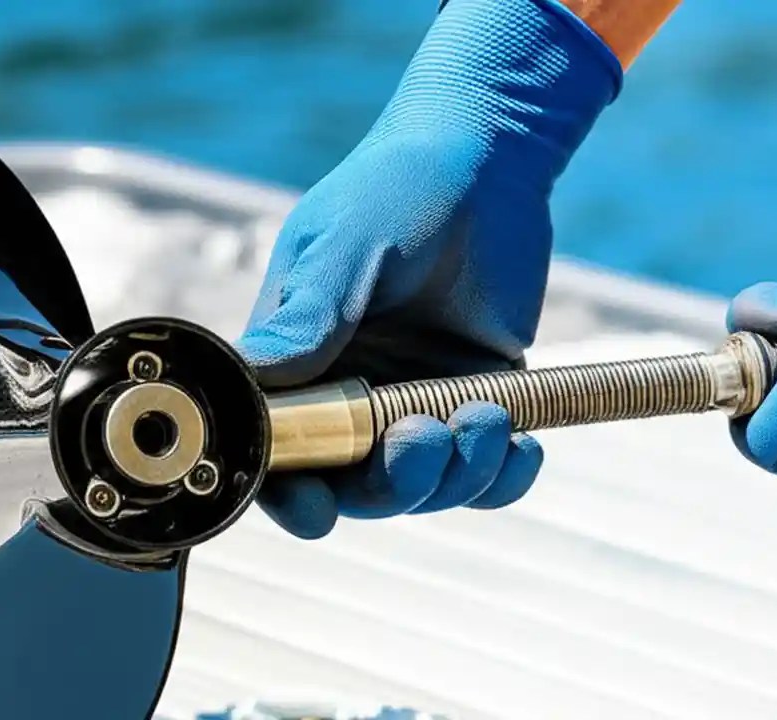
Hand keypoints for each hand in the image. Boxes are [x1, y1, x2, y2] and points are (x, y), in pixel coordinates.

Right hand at [236, 0, 621, 537]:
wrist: (486, 161)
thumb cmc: (396, 190)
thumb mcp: (341, 249)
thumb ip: (306, 318)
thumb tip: (252, 382)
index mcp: (298, 362)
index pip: (278, 450)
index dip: (289, 493)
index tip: (315, 509)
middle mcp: (351, 393)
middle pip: (355, 486)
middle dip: (393, 483)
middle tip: (425, 437)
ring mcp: (414, 400)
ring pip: (424, 488)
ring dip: (455, 474)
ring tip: (487, 415)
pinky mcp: (475, 397)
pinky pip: (486, 471)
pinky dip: (504, 476)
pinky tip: (523, 447)